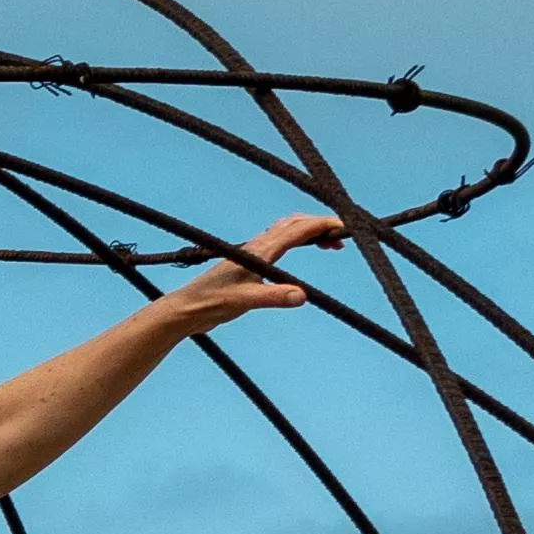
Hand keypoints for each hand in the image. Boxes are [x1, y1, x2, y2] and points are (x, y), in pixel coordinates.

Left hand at [149, 209, 346, 333]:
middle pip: (295, 224)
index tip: (345, 227)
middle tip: (344, 235)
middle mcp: (258, 246)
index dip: (322, 226)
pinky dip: (298, 239)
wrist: (187, 309)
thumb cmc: (211, 303)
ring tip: (331, 243)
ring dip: (310, 231)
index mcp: (260, 251)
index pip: (297, 230)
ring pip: (287, 230)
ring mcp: (254, 253)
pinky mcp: (250, 263)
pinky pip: (280, 242)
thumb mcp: (244, 302)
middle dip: (321, 225)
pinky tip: (304, 249)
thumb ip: (272, 297)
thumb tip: (301, 296)